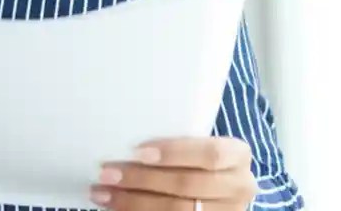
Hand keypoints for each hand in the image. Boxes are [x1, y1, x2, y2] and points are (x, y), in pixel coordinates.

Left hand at [89, 137, 256, 209]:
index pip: (209, 154)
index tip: (138, 151)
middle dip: (142, 179)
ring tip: (101, 192)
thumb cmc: (197, 156)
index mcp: (238, 155)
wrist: (217, 186)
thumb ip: (175, 141)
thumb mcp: (197, 143)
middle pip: (187, 184)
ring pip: (176, 210)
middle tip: (107, 172)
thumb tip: (122, 137)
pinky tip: (114, 207)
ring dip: (132, 201)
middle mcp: (239, 187)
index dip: (174, 153)